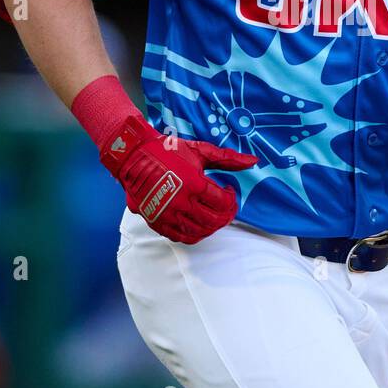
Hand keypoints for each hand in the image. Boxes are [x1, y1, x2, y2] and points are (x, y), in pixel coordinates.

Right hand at [101, 114, 257, 242]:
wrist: (133, 155)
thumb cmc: (167, 150)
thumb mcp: (200, 150)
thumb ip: (228, 158)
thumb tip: (254, 161)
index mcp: (194, 184)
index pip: (223, 203)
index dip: (232, 199)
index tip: (230, 191)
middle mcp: (181, 202)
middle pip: (214, 221)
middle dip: (226, 216)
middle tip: (226, 207)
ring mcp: (167, 214)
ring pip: (199, 232)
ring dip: (212, 226)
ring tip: (213, 215)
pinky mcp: (156, 221)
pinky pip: (180, 237)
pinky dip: (194, 234)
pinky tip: (197, 223)